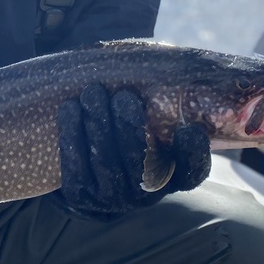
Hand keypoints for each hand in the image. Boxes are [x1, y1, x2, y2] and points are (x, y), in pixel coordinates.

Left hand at [54, 83, 210, 218]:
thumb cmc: (127, 118)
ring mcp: (113, 197)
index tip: (190, 130)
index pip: (192, 171)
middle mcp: (146, 191)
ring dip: (99, 124)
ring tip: (93, 92)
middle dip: (130, 127)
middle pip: (140, 164)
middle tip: (124, 96)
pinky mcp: (82, 196)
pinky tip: (70, 107)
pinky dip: (72, 135)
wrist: (86, 154)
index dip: (193, 155)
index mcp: (172, 172)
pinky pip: (75, 168)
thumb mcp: (151, 111)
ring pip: (106, 164)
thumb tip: (179, 65)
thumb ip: (163, 97)